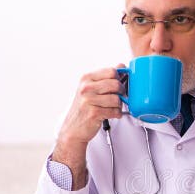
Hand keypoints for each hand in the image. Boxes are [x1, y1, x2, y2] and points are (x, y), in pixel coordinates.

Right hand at [52, 65, 124, 188]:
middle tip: (117, 97)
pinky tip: (110, 114)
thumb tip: (121, 65)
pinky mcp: (94, 113)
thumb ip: (105, 77)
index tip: (118, 85)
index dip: (119, 78)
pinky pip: (115, 111)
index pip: (112, 71)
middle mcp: (86, 88)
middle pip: (116, 84)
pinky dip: (116, 114)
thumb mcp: (90, 89)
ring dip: (118, 105)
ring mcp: (89, 100)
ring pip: (117, 98)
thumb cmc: (83, 108)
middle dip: (121, 92)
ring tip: (112, 107)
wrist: (73, 128)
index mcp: (86, 78)